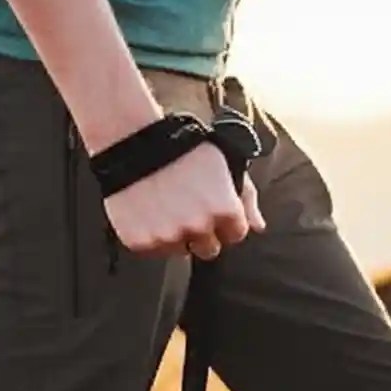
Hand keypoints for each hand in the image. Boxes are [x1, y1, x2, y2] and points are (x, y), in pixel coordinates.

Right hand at [103, 142, 266, 260]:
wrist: (132, 140)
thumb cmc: (181, 147)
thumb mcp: (224, 163)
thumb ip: (246, 198)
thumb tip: (259, 227)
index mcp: (225, 210)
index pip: (235, 235)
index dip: (225, 221)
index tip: (210, 207)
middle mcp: (199, 227)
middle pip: (209, 249)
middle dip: (202, 233)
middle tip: (185, 207)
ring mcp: (169, 237)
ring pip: (179, 250)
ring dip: (175, 235)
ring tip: (164, 205)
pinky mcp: (141, 242)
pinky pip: (152, 250)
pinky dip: (150, 236)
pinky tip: (147, 211)